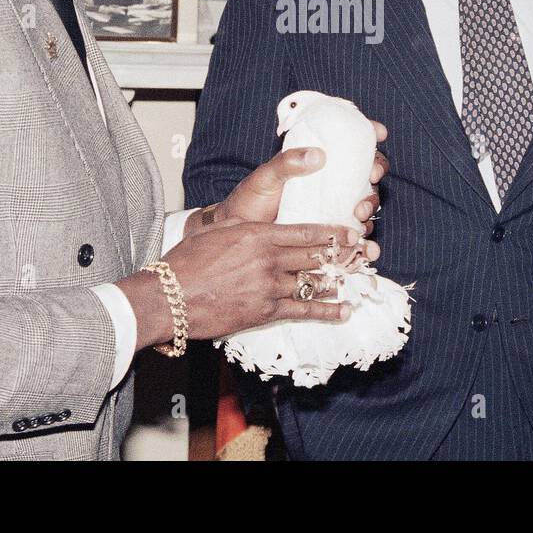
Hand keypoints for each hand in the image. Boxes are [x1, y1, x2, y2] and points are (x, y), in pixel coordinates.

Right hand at [158, 219, 380, 340]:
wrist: (169, 297)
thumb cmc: (186, 262)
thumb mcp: (216, 231)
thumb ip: (242, 226)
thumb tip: (256, 221)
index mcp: (258, 233)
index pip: (306, 231)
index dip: (333, 232)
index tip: (351, 232)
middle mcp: (268, 258)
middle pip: (315, 256)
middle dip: (342, 255)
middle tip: (363, 253)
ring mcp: (268, 286)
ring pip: (313, 282)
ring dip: (337, 281)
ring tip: (356, 280)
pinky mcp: (264, 311)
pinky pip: (303, 310)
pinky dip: (326, 311)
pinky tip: (343, 310)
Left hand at [194, 119, 388, 238]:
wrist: (241, 240)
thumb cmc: (250, 201)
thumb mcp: (265, 177)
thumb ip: (285, 163)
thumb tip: (317, 155)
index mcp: (317, 162)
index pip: (349, 143)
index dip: (369, 134)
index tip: (378, 133)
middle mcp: (330, 183)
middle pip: (366, 172)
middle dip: (376, 171)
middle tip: (371, 178)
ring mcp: (333, 208)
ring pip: (365, 202)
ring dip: (371, 205)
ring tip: (360, 214)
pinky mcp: (331, 234)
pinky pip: (355, 235)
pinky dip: (364, 240)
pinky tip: (364, 244)